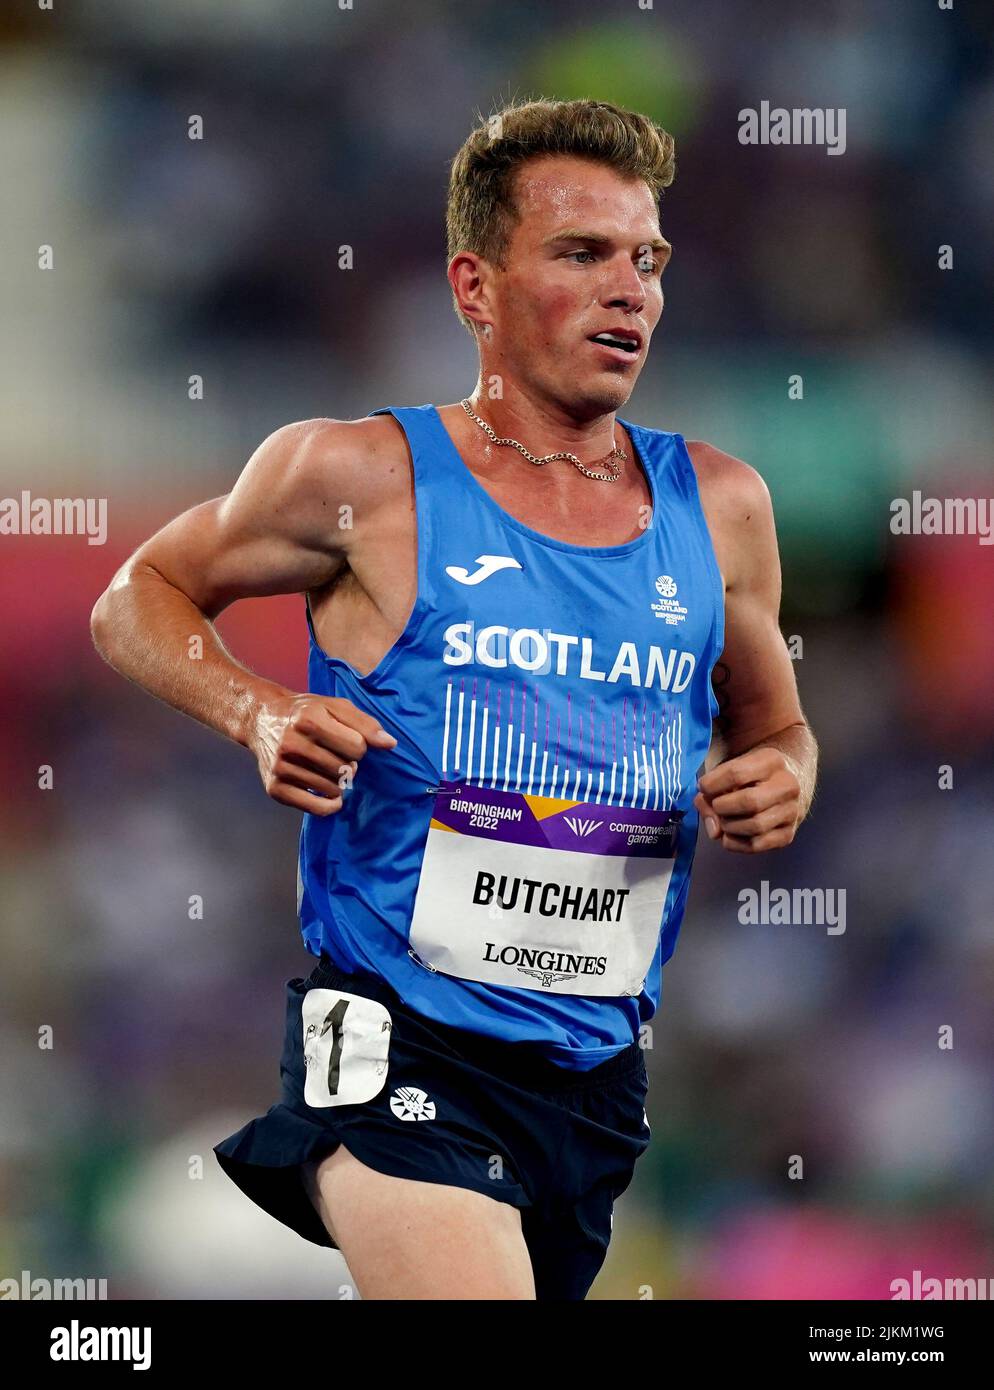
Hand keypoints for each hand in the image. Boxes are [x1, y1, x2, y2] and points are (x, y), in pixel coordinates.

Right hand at [249, 691, 396, 814]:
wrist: (262, 719)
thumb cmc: (305, 713)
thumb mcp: (335, 707)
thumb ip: (365, 723)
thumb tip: (390, 744)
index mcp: (309, 719)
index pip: (358, 747)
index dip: (359, 746)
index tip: (346, 741)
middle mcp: (292, 744)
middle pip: (345, 769)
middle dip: (348, 764)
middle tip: (335, 755)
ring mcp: (281, 768)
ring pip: (333, 789)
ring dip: (338, 782)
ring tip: (327, 768)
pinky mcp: (275, 788)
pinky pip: (316, 808)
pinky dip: (330, 805)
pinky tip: (332, 796)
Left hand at [693, 747, 801, 852]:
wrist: (784, 783)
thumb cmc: (750, 774)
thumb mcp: (732, 767)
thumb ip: (712, 791)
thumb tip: (713, 830)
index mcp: (772, 761)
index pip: (737, 773)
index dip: (712, 784)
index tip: (703, 787)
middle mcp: (788, 786)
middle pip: (749, 802)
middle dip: (722, 807)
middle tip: (716, 805)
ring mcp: (792, 812)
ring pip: (755, 826)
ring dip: (729, 826)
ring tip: (724, 819)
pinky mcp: (788, 835)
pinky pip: (757, 845)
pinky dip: (735, 843)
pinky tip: (730, 833)